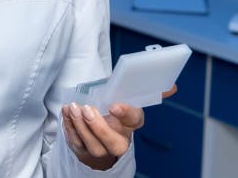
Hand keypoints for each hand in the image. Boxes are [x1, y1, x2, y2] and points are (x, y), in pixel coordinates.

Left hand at [61, 84, 177, 169]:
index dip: (125, 113)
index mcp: (131, 124)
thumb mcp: (126, 98)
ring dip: (80, 126)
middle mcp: (119, 140)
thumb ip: (146, 91)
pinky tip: (65, 113)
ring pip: (92, 145)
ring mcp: (101, 149)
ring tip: (72, 108)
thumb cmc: (113, 112)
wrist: (100, 134)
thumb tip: (172, 86)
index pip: (133, 121)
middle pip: (112, 142)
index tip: (115, 105)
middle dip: (99, 127)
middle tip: (86, 109)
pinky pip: (76, 143)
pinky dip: (69, 127)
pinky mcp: (84, 151)